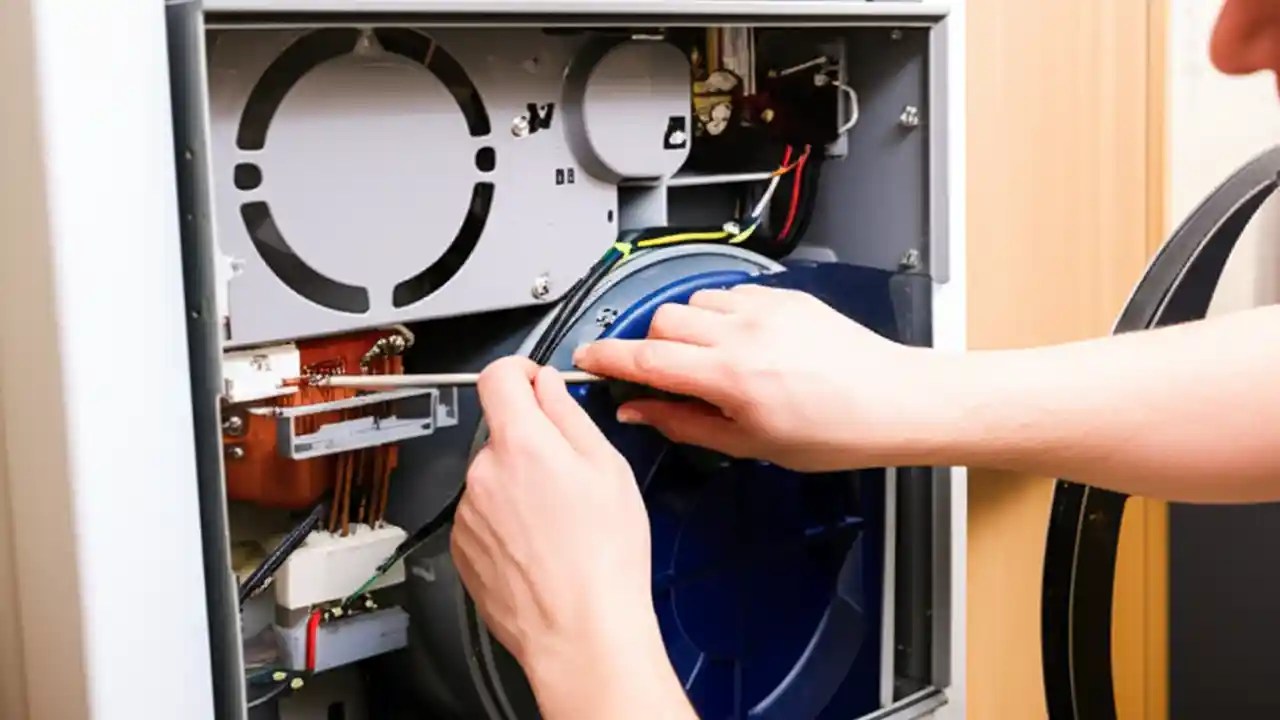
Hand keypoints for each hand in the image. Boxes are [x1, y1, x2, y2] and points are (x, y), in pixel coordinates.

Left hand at [451, 357, 693, 718]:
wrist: (580, 631)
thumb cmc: (604, 557)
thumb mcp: (608, 467)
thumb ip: (569, 414)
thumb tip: (547, 385)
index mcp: (521, 442)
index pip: (497, 376)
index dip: (520, 371)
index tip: (534, 383)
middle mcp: (483, 472)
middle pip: (501, 433)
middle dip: (531, 443)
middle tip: (572, 479)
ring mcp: (467, 513)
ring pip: (493, 477)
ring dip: (518, 487)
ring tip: (559, 525)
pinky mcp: (462, 548)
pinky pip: (483, 516)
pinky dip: (506, 522)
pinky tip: (540, 548)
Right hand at [573, 284, 942, 471]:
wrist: (893, 401)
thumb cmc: (835, 432)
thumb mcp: (750, 444)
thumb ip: (684, 423)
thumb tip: (638, 411)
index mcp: (731, 376)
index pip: (646, 358)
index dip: (607, 357)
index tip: (586, 359)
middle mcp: (743, 333)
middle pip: (662, 320)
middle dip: (652, 346)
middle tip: (664, 375)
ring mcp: (764, 308)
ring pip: (693, 302)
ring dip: (687, 328)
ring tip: (710, 361)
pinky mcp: (783, 296)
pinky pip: (729, 294)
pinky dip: (720, 315)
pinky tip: (740, 343)